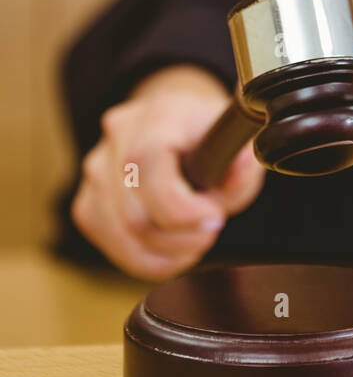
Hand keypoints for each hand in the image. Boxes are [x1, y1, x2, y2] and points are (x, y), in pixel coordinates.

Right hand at [71, 66, 265, 279]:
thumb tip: (238, 171)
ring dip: (165, 254)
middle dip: (182, 238)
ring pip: (119, 237)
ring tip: (193, 241)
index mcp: (157, 116)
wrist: (175, 121)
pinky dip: (145, 260)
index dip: (183, 210)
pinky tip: (171, 248)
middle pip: (135, 216)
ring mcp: (95, 170)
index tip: (215, 217)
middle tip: (210, 230)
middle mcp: (117, 138)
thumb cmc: (205, 135)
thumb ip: (241, 164)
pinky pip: (109, 246)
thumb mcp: (236, 143)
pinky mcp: (88, 201)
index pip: (148, 167)